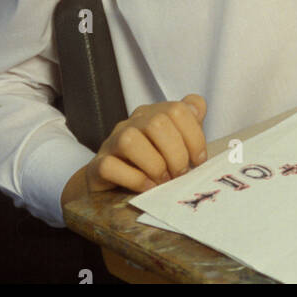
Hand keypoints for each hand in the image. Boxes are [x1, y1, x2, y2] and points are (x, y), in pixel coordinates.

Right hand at [85, 93, 207, 194]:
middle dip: (176, 154)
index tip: (198, 160)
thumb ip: (190, 123)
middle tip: (180, 174)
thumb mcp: (175, 142)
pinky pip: (111, 166)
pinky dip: (135, 179)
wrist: (113, 184)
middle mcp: (132, 123)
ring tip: (164, 181)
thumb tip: (198, 110)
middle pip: (157, 123)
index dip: (194, 136)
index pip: (178, 109)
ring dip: (155, 165)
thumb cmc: (151, 163)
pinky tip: (148, 187)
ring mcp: (113, 142)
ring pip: (130, 140)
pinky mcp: (98, 165)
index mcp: (153, 113)